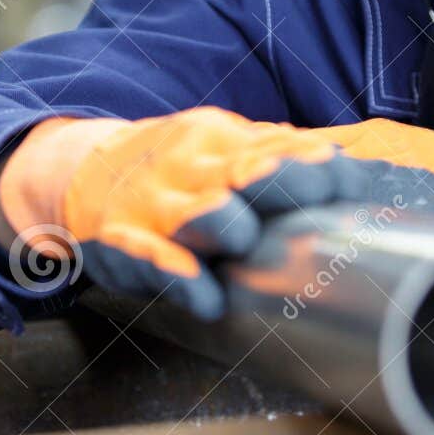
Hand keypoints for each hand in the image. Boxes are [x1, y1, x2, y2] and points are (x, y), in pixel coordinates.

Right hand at [0, 107, 348, 318]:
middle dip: (273, 181)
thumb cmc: (175, 171)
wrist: (81, 173)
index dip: (310, 166)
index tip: (343, 177)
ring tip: (242, 234)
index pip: (272, 150)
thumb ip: (276, 158)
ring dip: (219, 222)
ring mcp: (152, 206)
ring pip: (191, 215)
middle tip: (313, 187)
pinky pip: (142, 258)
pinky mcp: (117, 243)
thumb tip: (352, 169)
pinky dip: (171, 274)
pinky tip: (202, 294)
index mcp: (218, 140)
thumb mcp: (219, 147)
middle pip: (236, 174)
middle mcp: (187, 168)